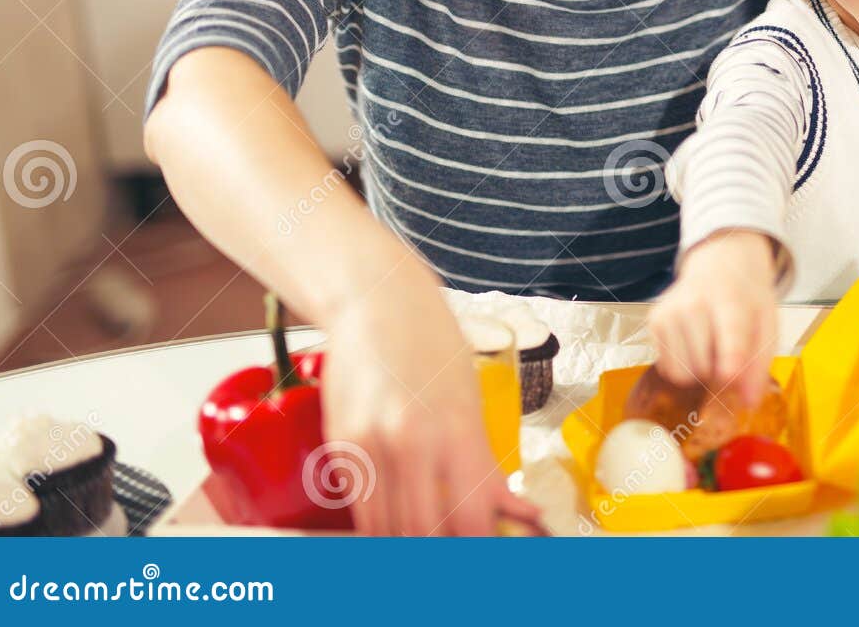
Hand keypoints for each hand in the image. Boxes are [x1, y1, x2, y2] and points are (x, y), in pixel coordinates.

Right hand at [322, 287, 547, 535]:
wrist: (376, 301)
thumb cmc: (431, 343)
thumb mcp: (470, 400)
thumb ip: (484, 464)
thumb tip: (517, 514)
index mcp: (456, 428)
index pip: (471, 517)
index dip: (479, 550)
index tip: (487, 557)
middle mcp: (411, 442)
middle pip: (425, 533)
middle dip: (442, 552)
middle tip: (455, 553)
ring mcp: (370, 445)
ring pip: (387, 529)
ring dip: (407, 545)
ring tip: (427, 544)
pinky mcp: (340, 444)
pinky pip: (361, 506)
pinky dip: (379, 524)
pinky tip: (394, 524)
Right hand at [649, 230, 778, 404]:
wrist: (720, 264)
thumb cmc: (746, 299)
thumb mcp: (766, 324)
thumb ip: (759, 364)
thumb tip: (749, 403)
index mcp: (731, 299)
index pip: (729, 334)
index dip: (729, 359)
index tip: (729, 376)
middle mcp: (694, 302)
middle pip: (703, 365)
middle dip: (719, 374)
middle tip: (728, 355)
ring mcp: (669, 311)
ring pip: (682, 373)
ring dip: (700, 372)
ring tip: (711, 347)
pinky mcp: (654, 321)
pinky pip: (667, 368)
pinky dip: (683, 366)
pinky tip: (694, 344)